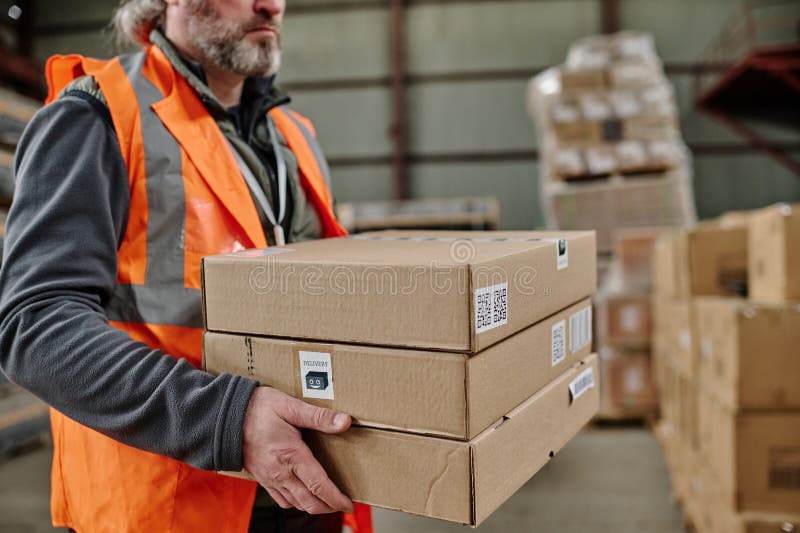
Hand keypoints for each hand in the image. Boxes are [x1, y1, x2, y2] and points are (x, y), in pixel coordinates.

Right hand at [242, 386, 353, 514]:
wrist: (225, 417)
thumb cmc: (258, 408)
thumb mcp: (291, 406)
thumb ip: (319, 416)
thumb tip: (345, 422)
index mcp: (291, 455)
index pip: (319, 486)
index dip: (336, 498)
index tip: (349, 504)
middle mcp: (280, 472)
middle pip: (309, 502)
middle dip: (329, 507)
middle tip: (343, 505)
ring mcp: (269, 478)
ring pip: (295, 504)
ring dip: (313, 506)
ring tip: (328, 501)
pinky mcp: (261, 478)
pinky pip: (281, 499)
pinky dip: (296, 503)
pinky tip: (303, 495)